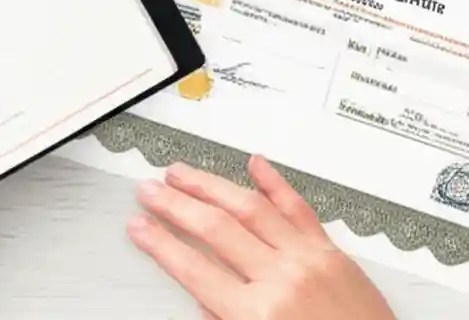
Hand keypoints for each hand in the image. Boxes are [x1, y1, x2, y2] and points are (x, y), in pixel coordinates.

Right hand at [128, 157, 393, 319]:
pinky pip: (298, 208)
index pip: (194, 270)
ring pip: (250, 207)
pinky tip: (255, 164)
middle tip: (149, 191)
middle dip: (175, 206)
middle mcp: (280, 279)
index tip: (138, 227)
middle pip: (215, 229)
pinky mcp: (331, 251)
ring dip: (211, 186)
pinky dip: (276, 183)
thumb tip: (203, 298)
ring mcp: (307, 259)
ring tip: (183, 173)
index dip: (160, 245)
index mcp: (257, 315)